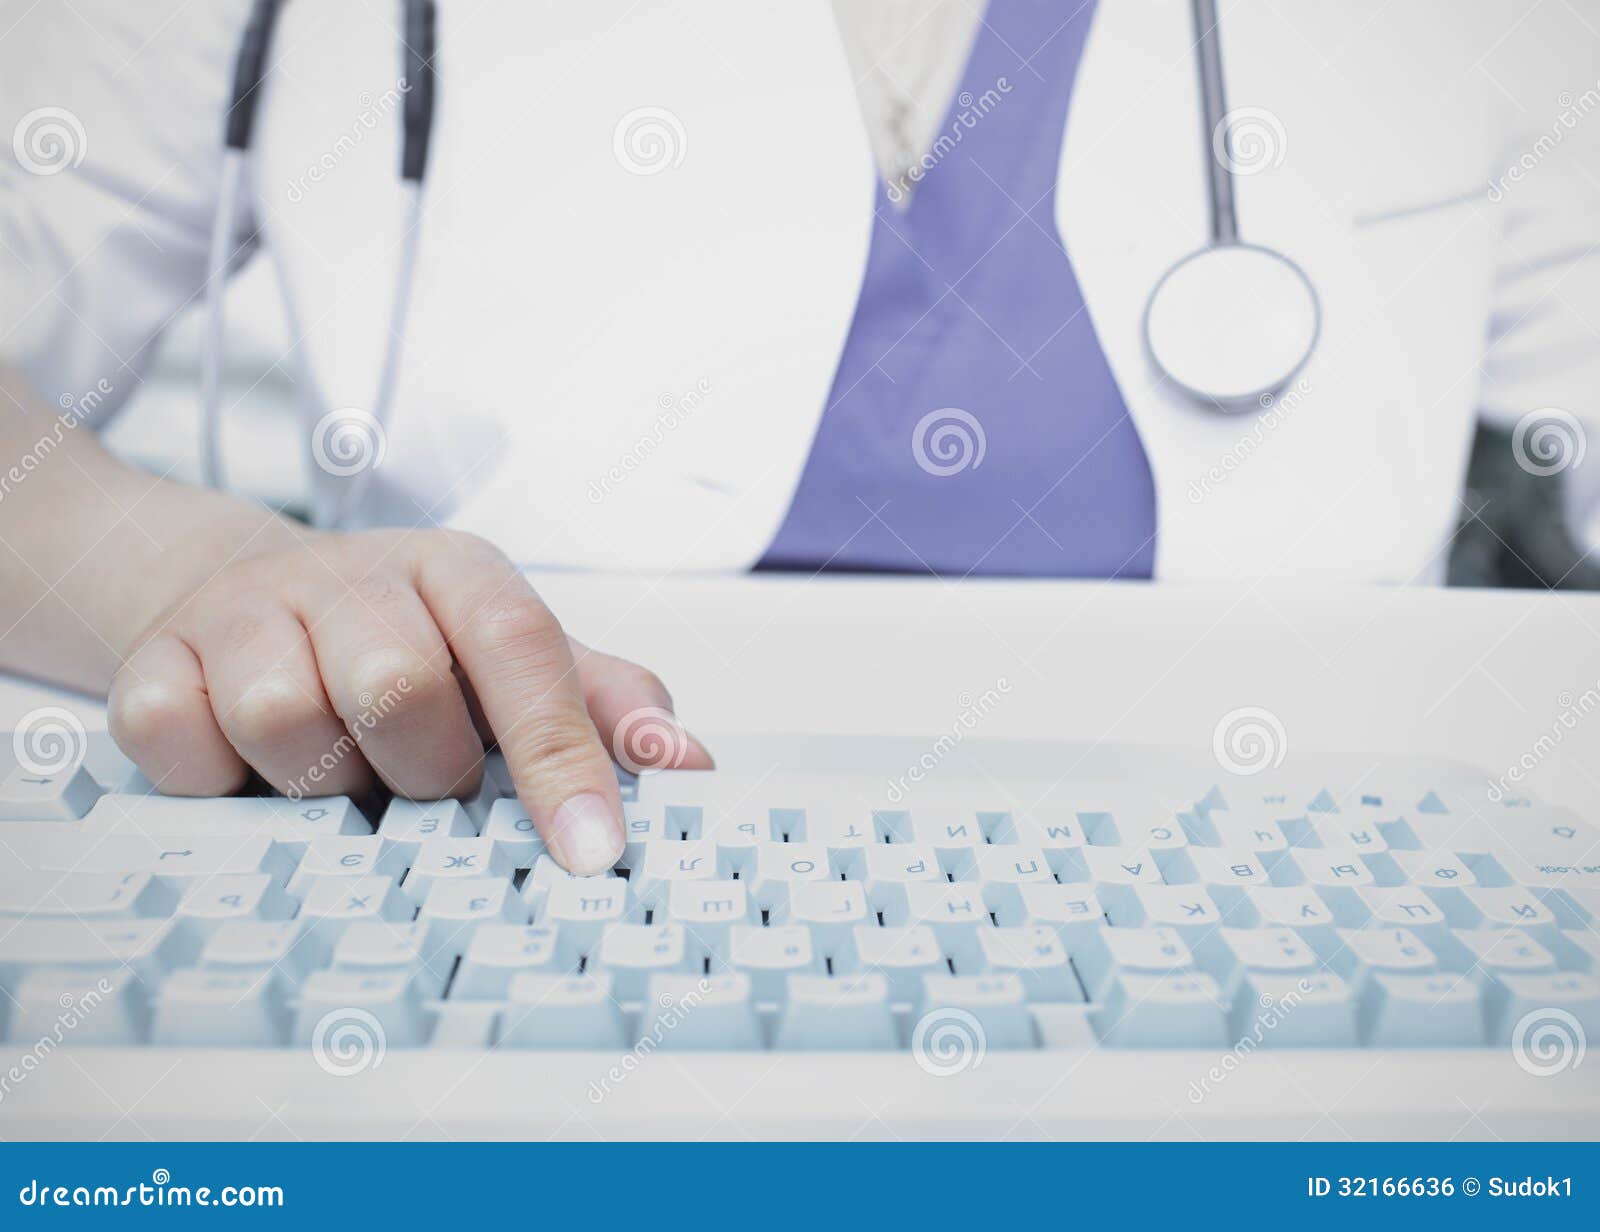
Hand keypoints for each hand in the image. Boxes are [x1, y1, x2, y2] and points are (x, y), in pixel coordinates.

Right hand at [105, 529, 710, 872]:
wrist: (248, 596)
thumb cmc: (408, 642)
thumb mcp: (516, 661)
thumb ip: (605, 705)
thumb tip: (687, 763)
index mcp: (459, 574)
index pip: (523, 651)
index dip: (563, 758)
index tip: (592, 852)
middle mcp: (355, 578)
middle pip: (398, 685)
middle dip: (424, 768)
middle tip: (423, 781)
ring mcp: (246, 612)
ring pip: (286, 715)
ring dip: (323, 778)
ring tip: (339, 767)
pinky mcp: (154, 659)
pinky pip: (178, 737)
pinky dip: (220, 777)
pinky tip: (250, 767)